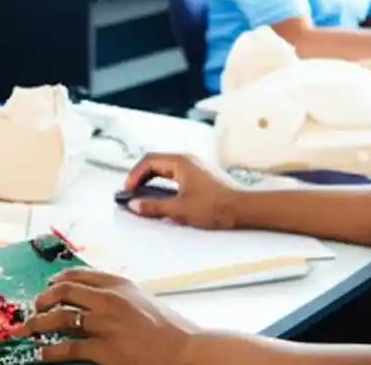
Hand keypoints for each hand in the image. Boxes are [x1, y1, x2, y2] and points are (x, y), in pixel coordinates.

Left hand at [14, 268, 199, 364]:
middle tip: (34, 308)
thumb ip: (119, 296)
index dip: (57, 281)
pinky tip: (43, 353)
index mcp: (120, 284)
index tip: (47, 287)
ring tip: (28, 330)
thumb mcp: (143, 301)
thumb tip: (94, 300)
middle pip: (64, 291)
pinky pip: (68, 348)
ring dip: (38, 324)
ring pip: (60, 318)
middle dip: (43, 299)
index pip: (79, 275)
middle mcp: (110, 299)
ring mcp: (106, 324)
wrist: (186, 352)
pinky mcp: (105, 350)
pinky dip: (50, 351)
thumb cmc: (170, 331)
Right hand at [122, 153, 240, 229]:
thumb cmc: (217, 205)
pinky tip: (162, 197)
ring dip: (151, 180)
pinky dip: (163, 183)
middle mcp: (187, 160)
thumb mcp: (180, 209)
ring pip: (165, 168)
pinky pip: (175, 174)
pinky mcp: (200, 176)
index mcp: (180, 162)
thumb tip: (135, 205)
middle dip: (140, 177)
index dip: (134, 175)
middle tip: (131, 192)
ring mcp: (195, 167)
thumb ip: (154, 207)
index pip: (149, 161)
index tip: (127, 190)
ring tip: (144, 195)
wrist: (243, 208)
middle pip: (156, 163)